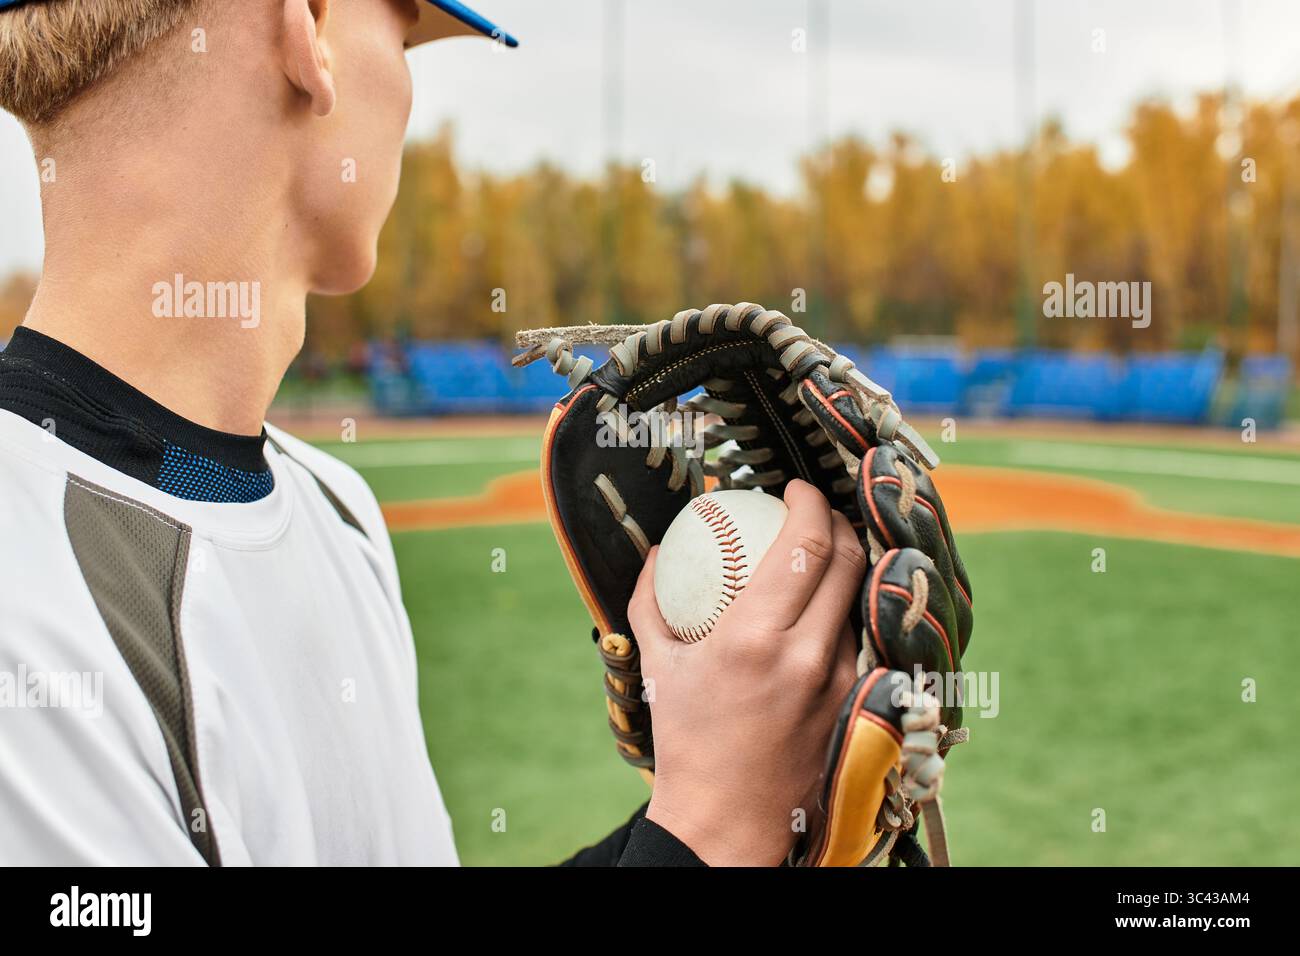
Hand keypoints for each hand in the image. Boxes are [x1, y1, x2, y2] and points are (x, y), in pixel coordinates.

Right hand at [628, 479, 863, 865]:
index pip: (805, 545)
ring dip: (846, 564)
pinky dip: (844, 612)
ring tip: (823, 552)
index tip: (795, 488)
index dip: (810, 503)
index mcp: (754, 638)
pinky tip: (828, 607)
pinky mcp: (854, 703)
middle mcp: (805, 655)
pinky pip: (857, 639)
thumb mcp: (656, 666)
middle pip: (847, 560)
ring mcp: (838, 681)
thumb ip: (649, 602)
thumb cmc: (685, 741)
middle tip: (816, 510)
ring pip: (858, 599)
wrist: (727, 821)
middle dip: (839, 520)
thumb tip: (652, 553)